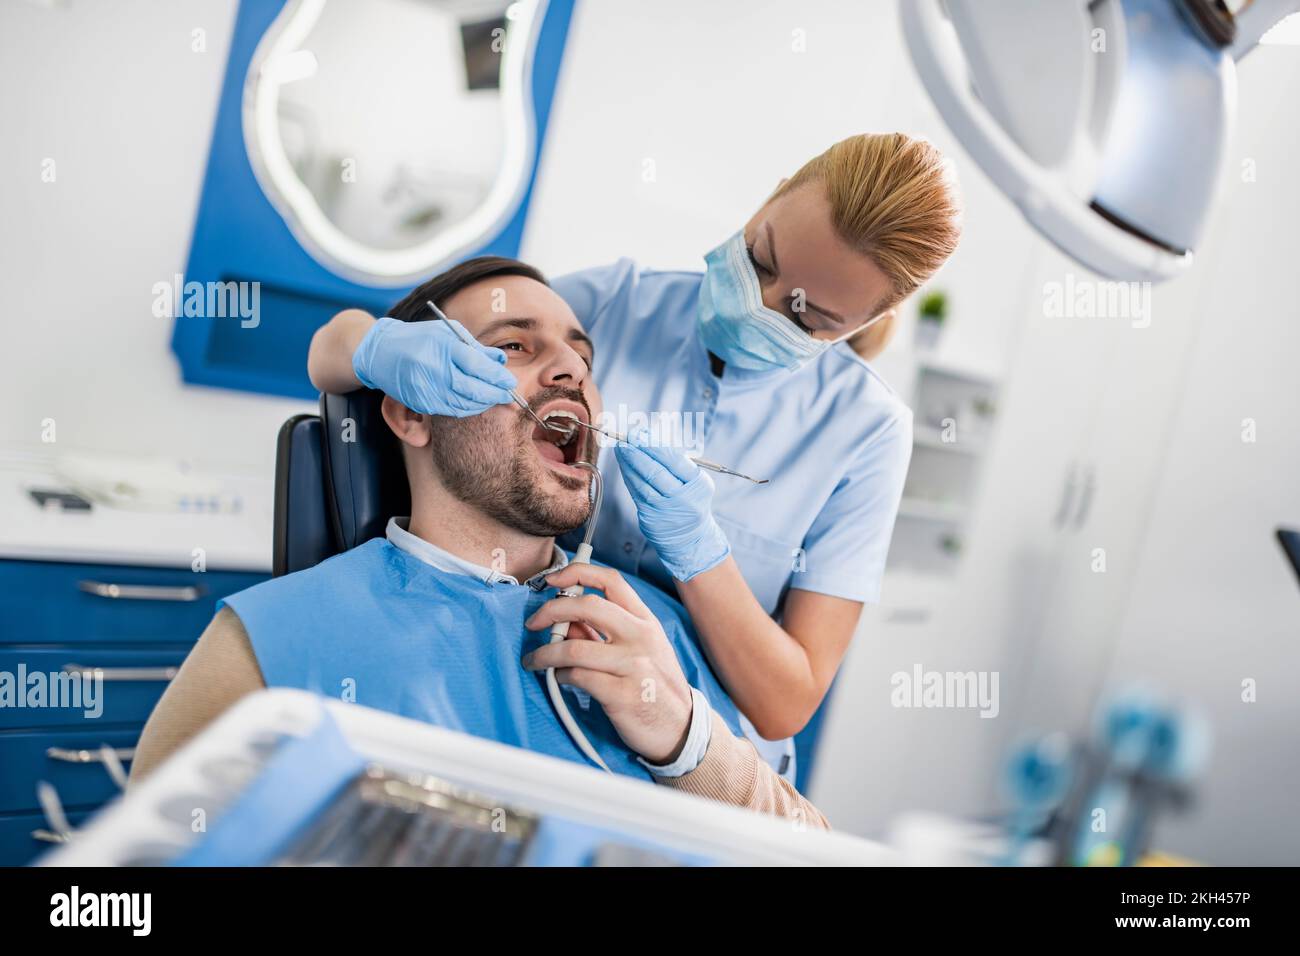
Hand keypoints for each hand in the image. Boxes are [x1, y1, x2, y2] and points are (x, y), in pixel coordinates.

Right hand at [352, 315, 517, 416]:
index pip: (477, 365)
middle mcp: (434, 369)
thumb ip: (476, 348)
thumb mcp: (448, 333)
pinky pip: (450, 410)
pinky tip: (476, 404)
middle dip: (496, 394)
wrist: (381, 352)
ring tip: (495, 399)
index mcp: (443, 346)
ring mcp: (426, 388)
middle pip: (473, 389)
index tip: (510, 381)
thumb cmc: (419, 338)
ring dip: (483, 404)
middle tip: (510, 395)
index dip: (497, 376)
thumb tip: (501, 361)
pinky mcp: (421, 401)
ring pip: (464, 404)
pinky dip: (467, 409)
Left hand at [522, 563, 693, 764]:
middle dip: (551, 611)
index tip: (553, 580)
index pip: (611, 581)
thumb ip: (603, 632)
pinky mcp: (621, 694)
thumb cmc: (655, 685)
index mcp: (645, 621)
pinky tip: (558, 679)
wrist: (681, 728)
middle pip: (588, 606)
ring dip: (545, 653)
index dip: (577, 573)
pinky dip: (559, 676)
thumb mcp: (639, 650)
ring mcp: (632, 665)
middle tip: (533, 623)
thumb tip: (564, 621)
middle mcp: (641, 637)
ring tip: (534, 660)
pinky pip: (577, 677)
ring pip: (574, 647)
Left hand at [614, 429, 729, 581]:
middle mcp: (683, 498)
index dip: (654, 445)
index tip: (641, 433)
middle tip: (626, 437)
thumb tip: (648, 437)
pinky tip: (624, 464)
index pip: (675, 460)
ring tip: (621, 447)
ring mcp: (665, 509)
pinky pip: (636, 492)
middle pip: (656, 471)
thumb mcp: (694, 481)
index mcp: (698, 485)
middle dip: (638, 452)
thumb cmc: (691, 500)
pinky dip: (629, 476)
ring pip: (642, 482)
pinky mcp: (650, 517)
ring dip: (629, 462)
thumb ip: (676, 461)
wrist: (690, 537)